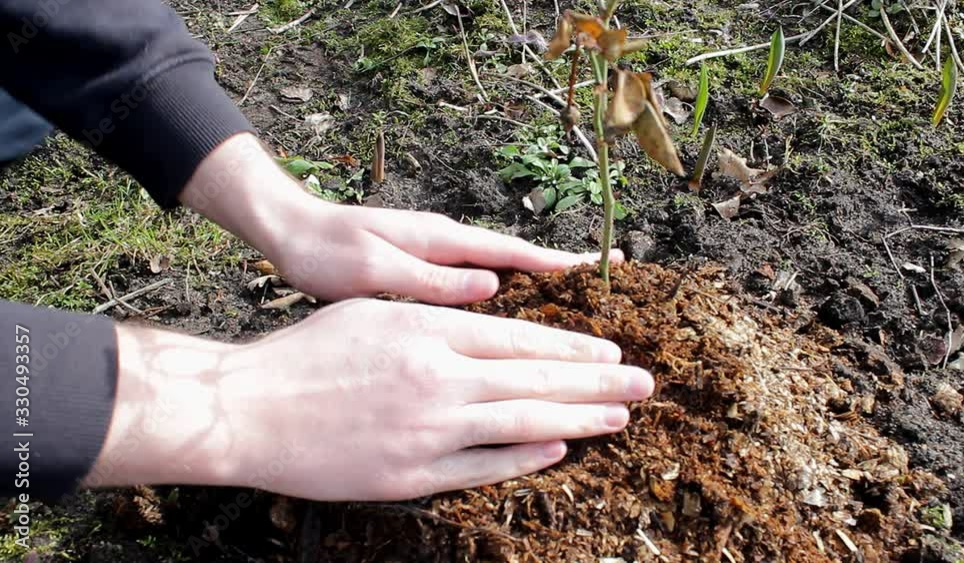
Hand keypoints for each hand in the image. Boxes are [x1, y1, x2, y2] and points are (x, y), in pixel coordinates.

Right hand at [91, 300, 653, 500]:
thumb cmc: (305, 352)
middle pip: (535, 379)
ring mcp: (428, 430)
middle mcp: (439, 379)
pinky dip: (524, 457)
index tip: (610, 351)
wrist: (249, 408)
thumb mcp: (374, 314)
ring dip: (577, 418)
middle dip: (596, 381)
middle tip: (643, 382)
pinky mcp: (411, 474)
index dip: (572, 347)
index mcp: (430, 333)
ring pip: (521, 421)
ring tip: (618, 416)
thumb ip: (434, 321)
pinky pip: (482, 466)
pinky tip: (558, 450)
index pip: (521, 340)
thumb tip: (487, 324)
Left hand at [179, 133, 621, 304]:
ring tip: (576, 290)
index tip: (600, 267)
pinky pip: (475, 273)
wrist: (287, 230)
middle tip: (608, 273)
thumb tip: (491, 285)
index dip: (557, 263)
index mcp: (439, 240)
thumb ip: (430, 281)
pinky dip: (504, 282)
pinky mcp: (421, 261)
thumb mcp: (374, 272)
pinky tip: (512, 301)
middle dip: (562, 264)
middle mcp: (444, 240)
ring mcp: (434, 249)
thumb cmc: (324, 253)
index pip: (511, 251)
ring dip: (536, 274)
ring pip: (498, 263)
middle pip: (515, 254)